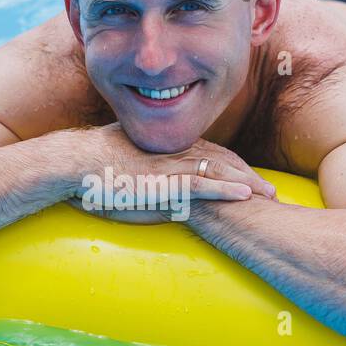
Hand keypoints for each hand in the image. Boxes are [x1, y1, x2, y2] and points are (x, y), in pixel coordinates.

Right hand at [69, 122, 276, 221]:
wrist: (73, 164)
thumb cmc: (93, 169)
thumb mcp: (126, 171)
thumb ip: (149, 178)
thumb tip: (163, 193)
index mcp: (166, 148)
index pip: (209, 154)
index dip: (233, 167)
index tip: (250, 179)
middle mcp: (173, 152)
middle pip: (222, 160)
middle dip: (248, 175)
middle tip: (272, 191)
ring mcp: (169, 164)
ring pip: (219, 170)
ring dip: (247, 183)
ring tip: (270, 196)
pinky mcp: (162, 179)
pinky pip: (201, 183)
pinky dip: (225, 188)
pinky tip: (245, 196)